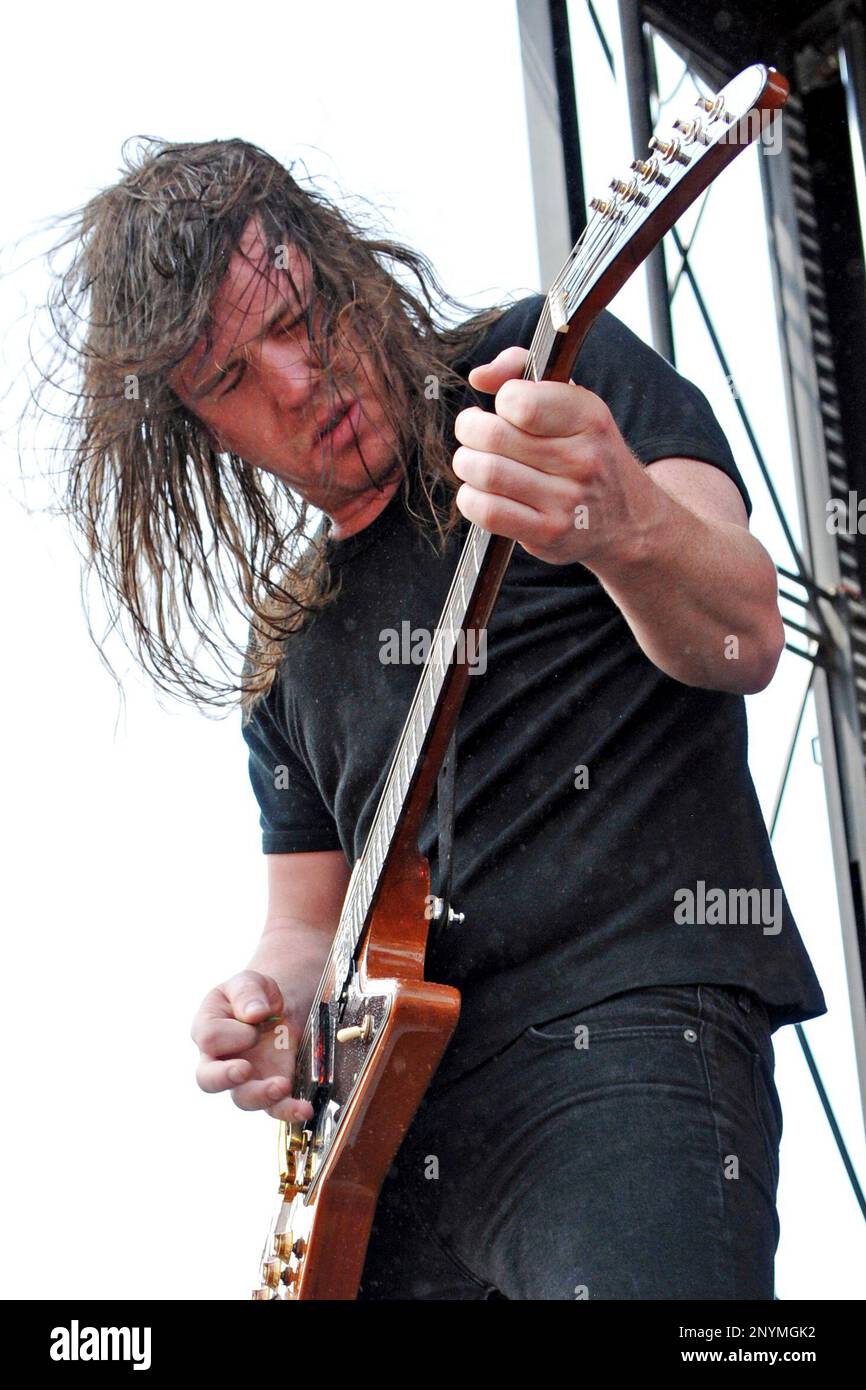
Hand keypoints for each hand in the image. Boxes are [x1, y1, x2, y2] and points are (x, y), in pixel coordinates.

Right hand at [190, 969, 313, 1124]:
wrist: (276, 1008)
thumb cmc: (254, 995)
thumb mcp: (249, 982)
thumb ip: (247, 992)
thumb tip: (254, 1013)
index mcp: (207, 1029)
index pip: (210, 1038)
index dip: (233, 1032)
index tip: (255, 1020)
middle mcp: (219, 1060)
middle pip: (208, 1080)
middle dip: (225, 1077)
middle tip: (245, 1069)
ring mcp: (244, 1079)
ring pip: (242, 1098)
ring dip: (262, 1095)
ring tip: (282, 1085)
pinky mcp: (269, 1088)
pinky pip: (274, 1107)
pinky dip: (289, 1110)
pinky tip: (303, 1108)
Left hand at [453, 346, 656, 569]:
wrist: (629, 520)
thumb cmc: (587, 451)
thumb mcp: (572, 401)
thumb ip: (523, 369)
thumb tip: (479, 377)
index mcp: (589, 417)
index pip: (519, 402)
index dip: (501, 400)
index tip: (506, 408)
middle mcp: (582, 459)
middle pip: (492, 437)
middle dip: (470, 430)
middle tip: (474, 433)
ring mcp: (566, 501)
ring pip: (486, 473)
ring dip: (467, 464)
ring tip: (474, 461)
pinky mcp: (548, 534)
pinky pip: (488, 512)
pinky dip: (470, 498)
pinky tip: (480, 491)